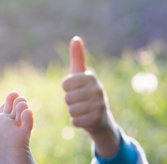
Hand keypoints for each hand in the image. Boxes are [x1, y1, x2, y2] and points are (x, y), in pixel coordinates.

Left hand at [61, 36, 118, 155]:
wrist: (101, 117)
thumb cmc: (87, 93)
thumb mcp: (82, 75)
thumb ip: (78, 58)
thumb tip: (76, 38)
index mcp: (91, 77)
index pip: (65, 84)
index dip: (67, 90)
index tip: (76, 89)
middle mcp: (98, 89)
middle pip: (67, 98)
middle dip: (70, 102)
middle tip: (81, 101)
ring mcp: (99, 104)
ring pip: (71, 110)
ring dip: (74, 112)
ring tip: (83, 109)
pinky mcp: (97, 119)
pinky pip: (75, 121)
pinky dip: (77, 121)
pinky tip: (85, 118)